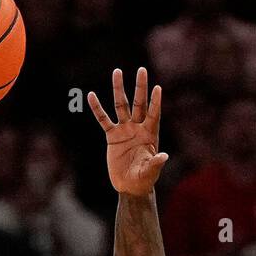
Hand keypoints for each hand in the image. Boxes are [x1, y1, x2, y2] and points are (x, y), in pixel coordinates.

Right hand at [88, 67, 167, 195]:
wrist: (130, 185)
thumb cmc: (143, 180)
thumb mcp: (150, 173)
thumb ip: (156, 164)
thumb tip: (164, 156)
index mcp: (150, 134)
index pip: (154, 114)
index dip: (155, 102)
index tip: (157, 88)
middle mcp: (138, 128)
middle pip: (139, 103)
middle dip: (140, 87)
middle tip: (142, 70)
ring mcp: (125, 130)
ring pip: (120, 105)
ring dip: (118, 89)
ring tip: (117, 72)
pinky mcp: (112, 136)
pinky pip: (103, 119)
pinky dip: (97, 108)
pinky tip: (91, 95)